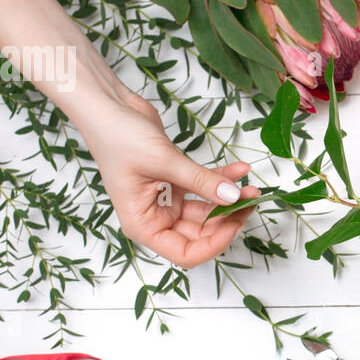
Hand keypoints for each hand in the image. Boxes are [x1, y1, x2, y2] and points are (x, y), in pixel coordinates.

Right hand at [76, 87, 258, 268]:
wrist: (108, 105)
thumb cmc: (117, 137)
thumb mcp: (163, 161)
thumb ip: (201, 182)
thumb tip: (233, 197)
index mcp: (143, 225)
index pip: (185, 253)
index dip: (213, 245)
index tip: (234, 224)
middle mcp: (156, 216)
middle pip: (200, 233)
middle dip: (227, 220)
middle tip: (250, 202)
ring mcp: (167, 199)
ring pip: (207, 210)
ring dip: (230, 199)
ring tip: (252, 187)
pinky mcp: (176, 180)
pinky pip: (205, 186)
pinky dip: (222, 179)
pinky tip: (240, 170)